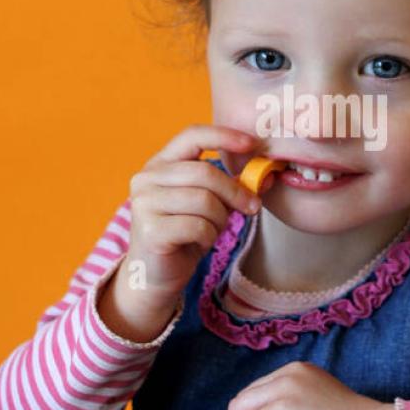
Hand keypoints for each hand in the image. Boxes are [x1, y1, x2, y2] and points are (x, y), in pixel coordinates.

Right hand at [116, 123, 261, 318]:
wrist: (156, 275)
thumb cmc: (184, 235)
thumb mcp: (208, 204)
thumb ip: (229, 186)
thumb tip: (265, 177)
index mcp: (159, 164)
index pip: (192, 135)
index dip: (224, 136)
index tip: (252, 143)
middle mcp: (146, 179)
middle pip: (205, 173)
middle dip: (235, 191)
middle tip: (252, 207)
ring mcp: (144, 203)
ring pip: (204, 201)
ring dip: (219, 219)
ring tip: (212, 230)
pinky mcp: (150, 230)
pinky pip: (198, 226)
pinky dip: (209, 236)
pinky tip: (199, 243)